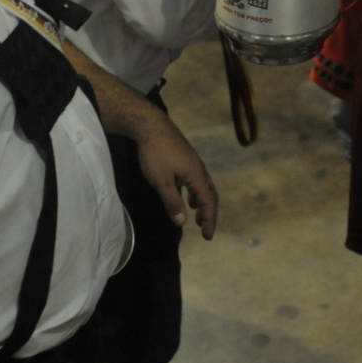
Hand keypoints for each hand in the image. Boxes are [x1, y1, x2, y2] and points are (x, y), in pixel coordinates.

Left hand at [135, 111, 219, 239]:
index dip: (209, 220)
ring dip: (202, 202)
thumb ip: (172, 202)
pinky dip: (195, 192)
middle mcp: (199, 169)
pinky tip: (186, 195)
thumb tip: (182, 222)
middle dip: (209, 213)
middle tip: (205, 229)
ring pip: (203, 186)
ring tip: (196, 215)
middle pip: (210, 194)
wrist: (151, 126)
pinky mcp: (185, 158)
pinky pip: (196, 180)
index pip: (208, 202)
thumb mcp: (161, 182)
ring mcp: (193, 162)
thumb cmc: (155, 154)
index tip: (208, 236)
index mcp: (196, 176)